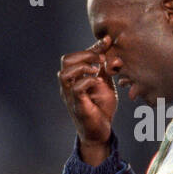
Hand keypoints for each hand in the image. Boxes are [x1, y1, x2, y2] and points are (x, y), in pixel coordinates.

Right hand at [58, 34, 117, 149]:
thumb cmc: (100, 107)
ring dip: (83, 67)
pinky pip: (76, 89)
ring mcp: (70, 96)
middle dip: (85, 54)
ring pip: (65, 73)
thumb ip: (104, 66)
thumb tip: (107, 44)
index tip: (108, 41)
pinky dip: (88, 81)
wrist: (100, 132)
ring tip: (97, 70)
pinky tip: (99, 82)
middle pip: (65, 60)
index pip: (75, 55)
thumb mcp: (104, 82)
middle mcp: (68, 86)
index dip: (92, 47)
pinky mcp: (77, 106)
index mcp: (74, 78)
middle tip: (101, 60)